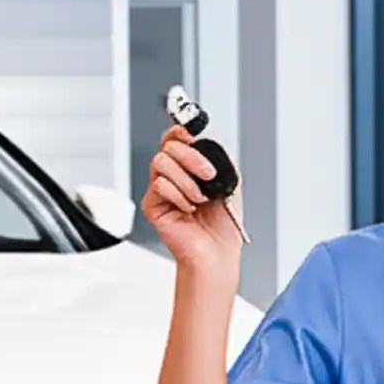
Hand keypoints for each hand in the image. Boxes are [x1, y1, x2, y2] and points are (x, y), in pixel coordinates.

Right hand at [140, 125, 245, 268]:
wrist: (218, 251)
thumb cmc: (224, 223)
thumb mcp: (230, 181)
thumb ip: (218, 157)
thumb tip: (206, 139)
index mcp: (189, 167)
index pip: (175, 139)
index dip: (180, 131)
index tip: (193, 136)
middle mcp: (173, 175)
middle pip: (168, 146)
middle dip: (192, 157)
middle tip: (208, 176)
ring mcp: (161, 190)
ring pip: (161, 163)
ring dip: (187, 181)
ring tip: (200, 199)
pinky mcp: (152, 205)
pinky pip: (159, 186)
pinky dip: (179, 196)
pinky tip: (187, 209)